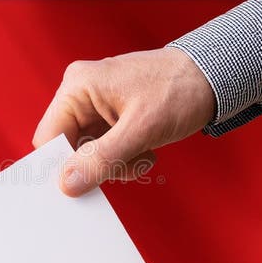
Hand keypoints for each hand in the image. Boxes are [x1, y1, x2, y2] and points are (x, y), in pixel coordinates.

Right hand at [32, 47, 215, 195]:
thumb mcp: (141, 130)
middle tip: (128, 165)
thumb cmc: (180, 90)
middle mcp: (81, 93)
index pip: (49, 137)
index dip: (62, 164)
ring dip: (115, 163)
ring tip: (144, 154)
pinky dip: (123, 157)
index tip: (85, 184)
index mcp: (78, 86)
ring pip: (87, 153)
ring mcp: (95, 105)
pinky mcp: (110, 116)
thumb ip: (102, 159)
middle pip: (69, 147)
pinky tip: (145, 150)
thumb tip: (67, 184)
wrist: (212, 78)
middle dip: (97, 165)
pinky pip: (103, 148)